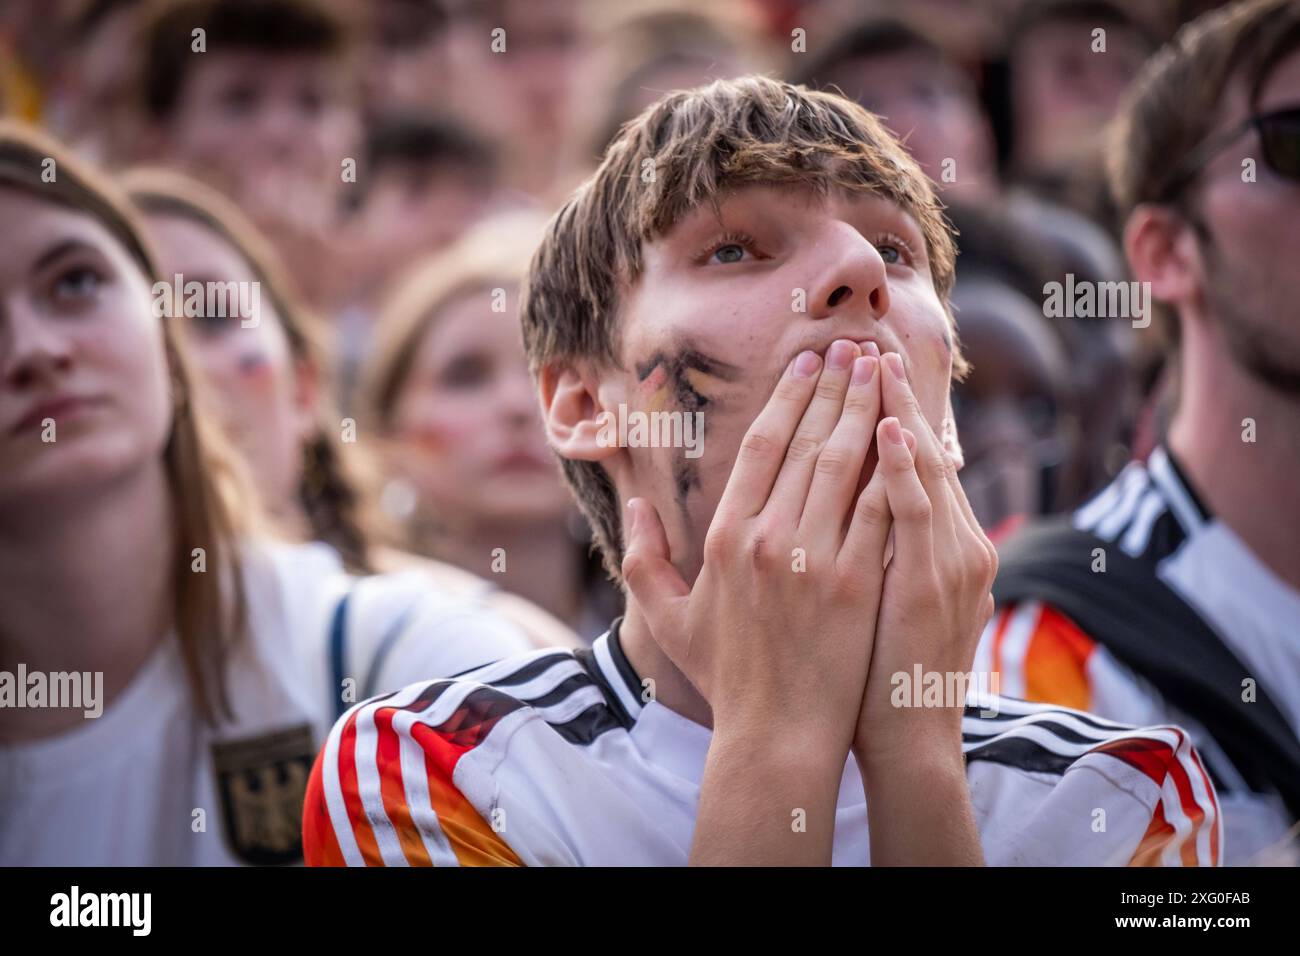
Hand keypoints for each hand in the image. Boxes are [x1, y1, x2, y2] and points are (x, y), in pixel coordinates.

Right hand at [623, 339, 894, 863]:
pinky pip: (881, 510)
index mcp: (725, 539)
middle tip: (856, 348)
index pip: (760, 448)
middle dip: (835, 388)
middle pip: (807, 442)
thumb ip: (643, 557)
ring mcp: (817, 560)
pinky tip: (911, 435)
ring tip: (885, 373)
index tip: (808, 365)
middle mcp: (769, 539)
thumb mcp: (667, 617)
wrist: (776, 736)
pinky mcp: (860, 584)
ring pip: (846, 465)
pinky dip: (895, 468)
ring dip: (867, 411)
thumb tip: (634, 504)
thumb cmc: (725, 677)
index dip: (787, 400)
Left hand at [853, 351, 997, 779]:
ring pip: (922, 469)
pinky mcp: (930, 584)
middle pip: (922, 451)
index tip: (860, 370)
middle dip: (891, 397)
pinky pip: (914, 513)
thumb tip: (855, 496)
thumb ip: (884, 544)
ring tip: (870, 364)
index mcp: (944, 543)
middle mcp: (956, 542)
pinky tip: (881, 430)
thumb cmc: (881, 671)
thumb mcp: (893, 597)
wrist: (906, 739)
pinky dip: (900, 468)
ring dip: (895, 412)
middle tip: (864, 346)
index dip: (890, 412)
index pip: (916, 460)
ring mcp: (949, 561)